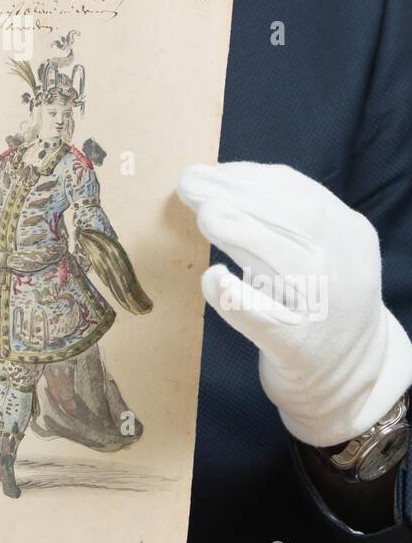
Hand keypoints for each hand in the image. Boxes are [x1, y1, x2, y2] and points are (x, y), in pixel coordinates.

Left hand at [176, 161, 411, 445]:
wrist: (351, 373)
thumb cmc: (321, 298)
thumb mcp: (320, 249)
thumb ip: (283, 217)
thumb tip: (216, 179)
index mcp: (350, 235)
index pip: (301, 194)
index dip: (251, 177)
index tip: (209, 170)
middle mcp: (345, 269)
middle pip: (295, 222)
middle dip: (239, 195)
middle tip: (190, 184)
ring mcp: (324, 309)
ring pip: (287, 265)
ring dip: (243, 234)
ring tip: (205, 216)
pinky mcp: (296, 347)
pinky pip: (266, 322)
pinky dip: (237, 298)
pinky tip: (212, 278)